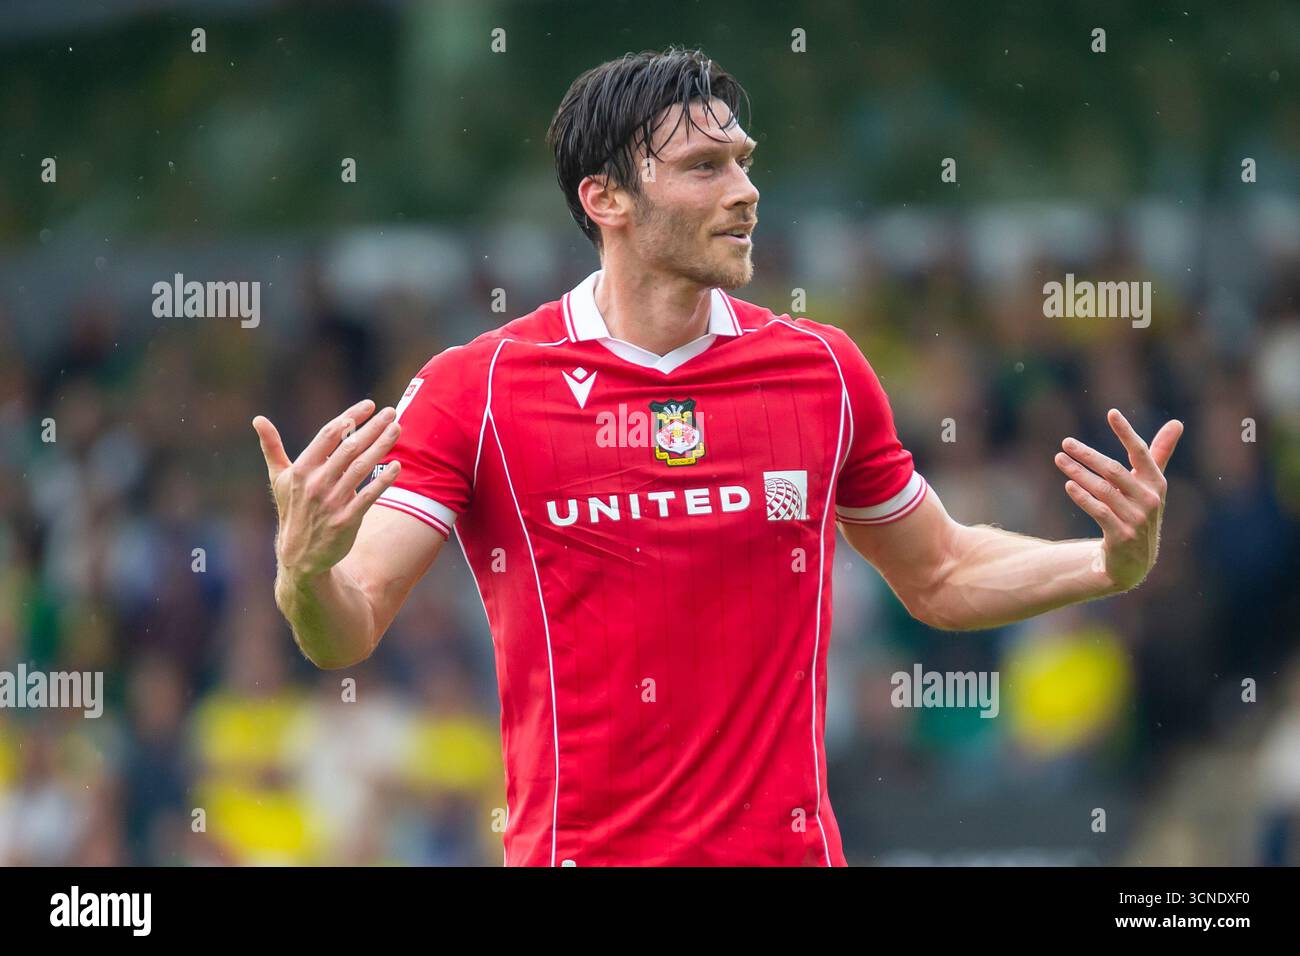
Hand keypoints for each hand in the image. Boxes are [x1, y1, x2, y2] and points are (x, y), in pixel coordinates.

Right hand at [253, 398, 402, 581]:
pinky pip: (369, 495)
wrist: (300, 555)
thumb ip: (272, 448)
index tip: (369, 405)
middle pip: (350, 447)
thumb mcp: (278, 479)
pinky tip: (397, 466)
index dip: (350, 417)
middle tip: (391, 412)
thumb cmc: (292, 510)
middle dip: (373, 427)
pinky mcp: (346, 520)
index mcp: (301, 469)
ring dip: (381, 446)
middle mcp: (316, 483)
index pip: (329, 434)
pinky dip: (384, 480)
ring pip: (362, 467)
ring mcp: (331, 501)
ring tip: (397, 429)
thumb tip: (258, 419)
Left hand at [1054, 408, 1183, 592]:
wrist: (1135, 561)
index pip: (1141, 452)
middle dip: (1088, 455)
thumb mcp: (1150, 485)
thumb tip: (1177, 422)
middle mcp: (1149, 500)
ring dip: (1079, 473)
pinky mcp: (1121, 536)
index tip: (1112, 413)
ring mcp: (1136, 520)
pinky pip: (1099, 512)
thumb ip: (1159, 453)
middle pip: (1114, 471)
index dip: (1127, 432)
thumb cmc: (1139, 512)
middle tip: (1066, 443)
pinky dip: (1083, 498)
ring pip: (1103, 490)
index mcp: (1157, 483)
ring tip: (1059, 459)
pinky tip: (1069, 485)